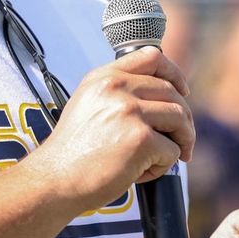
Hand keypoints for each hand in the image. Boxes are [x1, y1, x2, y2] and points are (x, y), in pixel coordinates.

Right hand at [27, 47, 192, 209]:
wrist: (54, 180)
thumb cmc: (73, 151)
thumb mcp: (88, 104)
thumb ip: (118, 92)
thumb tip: (162, 95)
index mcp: (105, 77)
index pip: (152, 57)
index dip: (175, 74)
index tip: (183, 92)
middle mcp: (117, 88)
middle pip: (172, 93)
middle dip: (183, 120)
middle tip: (181, 141)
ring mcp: (130, 112)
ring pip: (179, 119)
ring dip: (180, 141)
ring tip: (164, 158)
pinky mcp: (141, 139)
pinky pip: (172, 150)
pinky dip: (163, 166)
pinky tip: (141, 174)